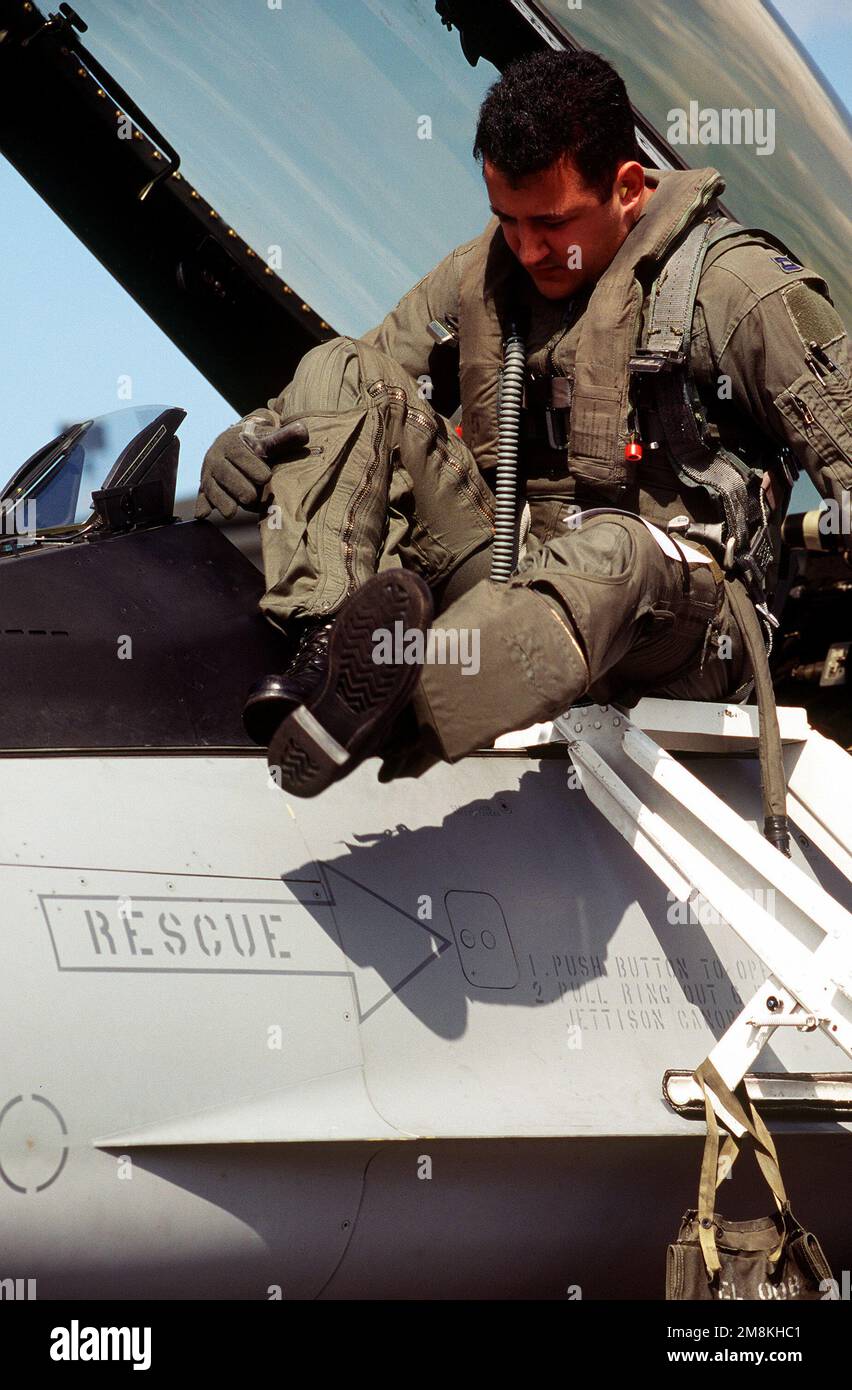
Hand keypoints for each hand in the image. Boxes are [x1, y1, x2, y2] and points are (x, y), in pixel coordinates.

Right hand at [195, 419, 309, 518]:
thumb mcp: (270, 438)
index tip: (266, 477)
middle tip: (251, 497)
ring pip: (212, 488)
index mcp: (232, 442)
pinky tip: (202, 514)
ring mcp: (209, 473)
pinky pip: (202, 497)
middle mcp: (217, 456)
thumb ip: (285, 437)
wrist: (237, 444)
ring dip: (221, 501)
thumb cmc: (258, 443)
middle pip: (224, 473)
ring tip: (232, 512)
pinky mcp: (206, 488)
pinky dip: (202, 505)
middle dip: (238, 487)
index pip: (240, 454)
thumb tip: (302, 432)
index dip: (252, 466)